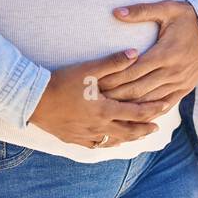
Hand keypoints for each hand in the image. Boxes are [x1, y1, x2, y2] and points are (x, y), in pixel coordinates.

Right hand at [28, 49, 173, 148]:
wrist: (34, 100)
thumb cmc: (62, 83)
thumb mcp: (89, 70)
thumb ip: (113, 62)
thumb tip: (135, 53)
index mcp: (105, 109)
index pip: (136, 112)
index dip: (153, 110)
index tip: (164, 108)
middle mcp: (99, 126)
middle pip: (128, 131)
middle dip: (144, 129)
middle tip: (156, 128)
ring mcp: (86, 135)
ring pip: (113, 141)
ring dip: (128, 138)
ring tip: (136, 136)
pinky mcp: (73, 138)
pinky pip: (95, 145)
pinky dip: (107, 143)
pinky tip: (108, 141)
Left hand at [100, 1, 197, 107]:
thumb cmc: (191, 18)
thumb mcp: (168, 9)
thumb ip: (141, 11)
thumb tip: (116, 12)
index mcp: (164, 53)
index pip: (132, 70)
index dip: (112, 78)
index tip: (95, 81)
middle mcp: (171, 72)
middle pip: (137, 89)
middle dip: (115, 95)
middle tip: (95, 99)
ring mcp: (179, 82)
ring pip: (149, 101)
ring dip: (129, 106)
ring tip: (109, 109)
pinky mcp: (185, 88)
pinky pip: (164, 105)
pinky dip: (149, 111)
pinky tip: (135, 116)